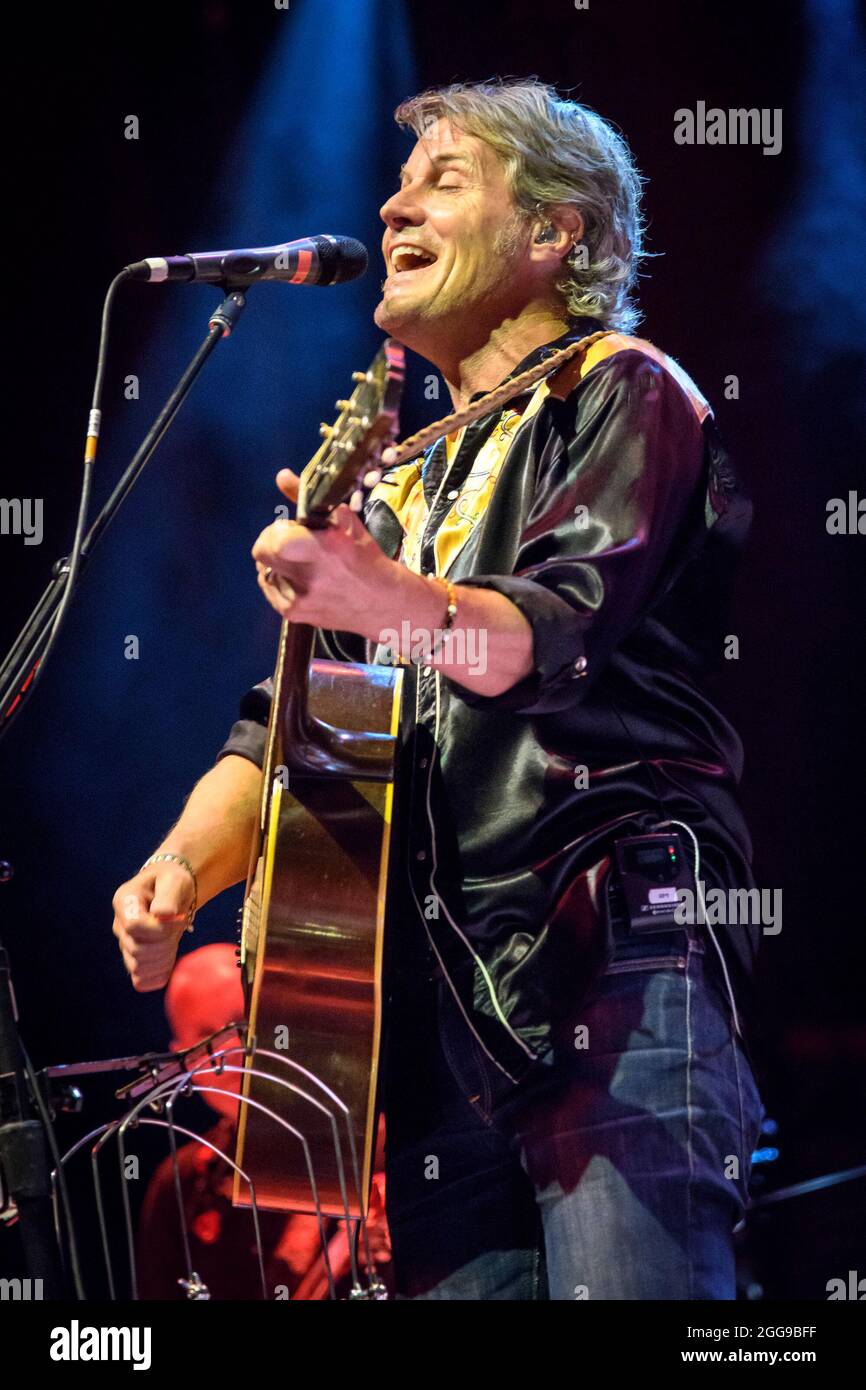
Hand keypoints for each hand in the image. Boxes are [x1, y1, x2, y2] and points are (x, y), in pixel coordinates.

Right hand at [112, 862, 193, 991]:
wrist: (173, 892)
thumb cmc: (173, 883)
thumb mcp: (175, 880)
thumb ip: (168, 895)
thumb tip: (162, 914)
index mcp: (124, 902)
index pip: (134, 927)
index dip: (159, 928)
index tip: (177, 917)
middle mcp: (119, 925)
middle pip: (137, 950)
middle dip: (165, 943)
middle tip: (180, 927)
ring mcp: (125, 945)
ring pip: (138, 968)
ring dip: (164, 959)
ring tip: (174, 941)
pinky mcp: (134, 960)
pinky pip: (140, 981)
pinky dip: (158, 975)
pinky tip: (170, 960)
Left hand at [252, 469, 392, 634]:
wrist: (382, 603)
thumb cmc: (365, 557)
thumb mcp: (344, 522)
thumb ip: (308, 498)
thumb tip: (281, 475)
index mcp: (326, 550)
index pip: (275, 541)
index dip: (276, 530)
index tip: (291, 529)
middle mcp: (311, 578)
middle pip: (261, 553)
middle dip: (272, 542)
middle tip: (293, 543)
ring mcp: (301, 600)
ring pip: (265, 570)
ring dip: (279, 562)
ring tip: (305, 565)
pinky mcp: (294, 615)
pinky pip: (270, 588)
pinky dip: (280, 579)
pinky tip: (302, 579)